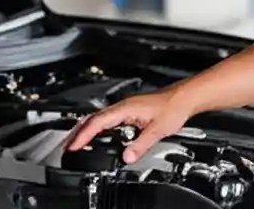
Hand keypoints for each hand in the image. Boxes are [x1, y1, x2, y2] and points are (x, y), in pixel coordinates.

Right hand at [66, 88, 195, 162]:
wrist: (185, 97)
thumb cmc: (174, 106)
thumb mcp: (157, 129)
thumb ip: (141, 144)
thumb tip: (127, 156)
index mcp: (125, 108)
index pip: (97, 122)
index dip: (83, 135)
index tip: (73, 146)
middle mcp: (123, 106)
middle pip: (93, 119)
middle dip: (78, 133)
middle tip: (67, 147)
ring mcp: (126, 107)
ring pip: (99, 118)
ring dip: (87, 130)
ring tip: (77, 143)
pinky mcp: (130, 111)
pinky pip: (108, 119)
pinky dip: (98, 128)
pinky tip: (98, 136)